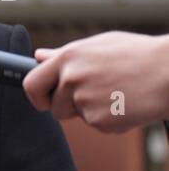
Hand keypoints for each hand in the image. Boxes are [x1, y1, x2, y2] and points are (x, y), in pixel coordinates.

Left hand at [23, 31, 168, 132]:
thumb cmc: (139, 55)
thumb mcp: (99, 45)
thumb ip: (65, 54)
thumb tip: (39, 56)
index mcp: (68, 58)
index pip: (31, 84)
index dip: (37, 96)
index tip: (45, 100)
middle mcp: (72, 79)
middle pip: (55, 107)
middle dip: (70, 106)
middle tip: (97, 94)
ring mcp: (84, 101)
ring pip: (77, 117)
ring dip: (92, 111)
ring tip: (118, 93)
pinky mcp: (100, 120)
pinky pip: (98, 125)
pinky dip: (111, 119)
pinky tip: (128, 103)